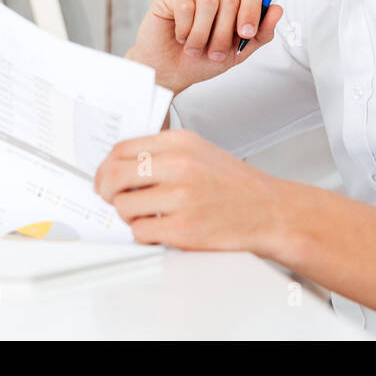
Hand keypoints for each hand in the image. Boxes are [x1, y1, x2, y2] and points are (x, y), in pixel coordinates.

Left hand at [93, 128, 292, 253]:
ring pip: (124, 206)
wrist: (271, 211)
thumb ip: (162, 153)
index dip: (106, 166)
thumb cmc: (237, 186)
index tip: (105, 177)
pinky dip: (144, 233)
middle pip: (115, 175)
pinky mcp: (183, 228)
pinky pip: (140, 231)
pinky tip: (159, 228)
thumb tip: (121, 165)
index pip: (122, 149)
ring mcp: (181, 197)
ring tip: (146, 215)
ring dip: (128, 215)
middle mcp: (180, 165)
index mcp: (181, 142)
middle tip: (111, 198)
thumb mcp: (200, 152)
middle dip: (106, 190)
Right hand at [124, 0, 282, 93]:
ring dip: (202, 34)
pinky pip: (185, 5)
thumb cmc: (202, 60)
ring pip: (208, 1)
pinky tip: (180, 37)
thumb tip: (277, 9)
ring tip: (194, 47)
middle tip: (213, 52)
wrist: (171, 73)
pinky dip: (185, 29)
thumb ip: (261, 33)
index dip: (251, 9)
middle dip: (223, 33)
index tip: (246, 33)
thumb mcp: (238, 52)